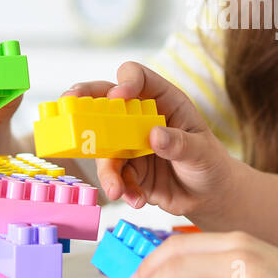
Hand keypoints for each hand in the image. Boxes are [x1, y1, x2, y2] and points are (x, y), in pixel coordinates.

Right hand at [63, 61, 235, 216]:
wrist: (208, 196)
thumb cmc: (210, 162)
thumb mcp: (201, 152)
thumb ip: (180, 144)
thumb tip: (155, 136)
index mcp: (162, 101)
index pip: (137, 77)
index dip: (124, 82)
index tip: (117, 97)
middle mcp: (140, 118)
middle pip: (104, 102)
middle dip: (82, 103)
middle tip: (67, 109)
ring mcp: (129, 144)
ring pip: (104, 147)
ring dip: (107, 169)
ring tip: (117, 190)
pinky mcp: (127, 170)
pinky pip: (115, 177)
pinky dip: (122, 189)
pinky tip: (137, 200)